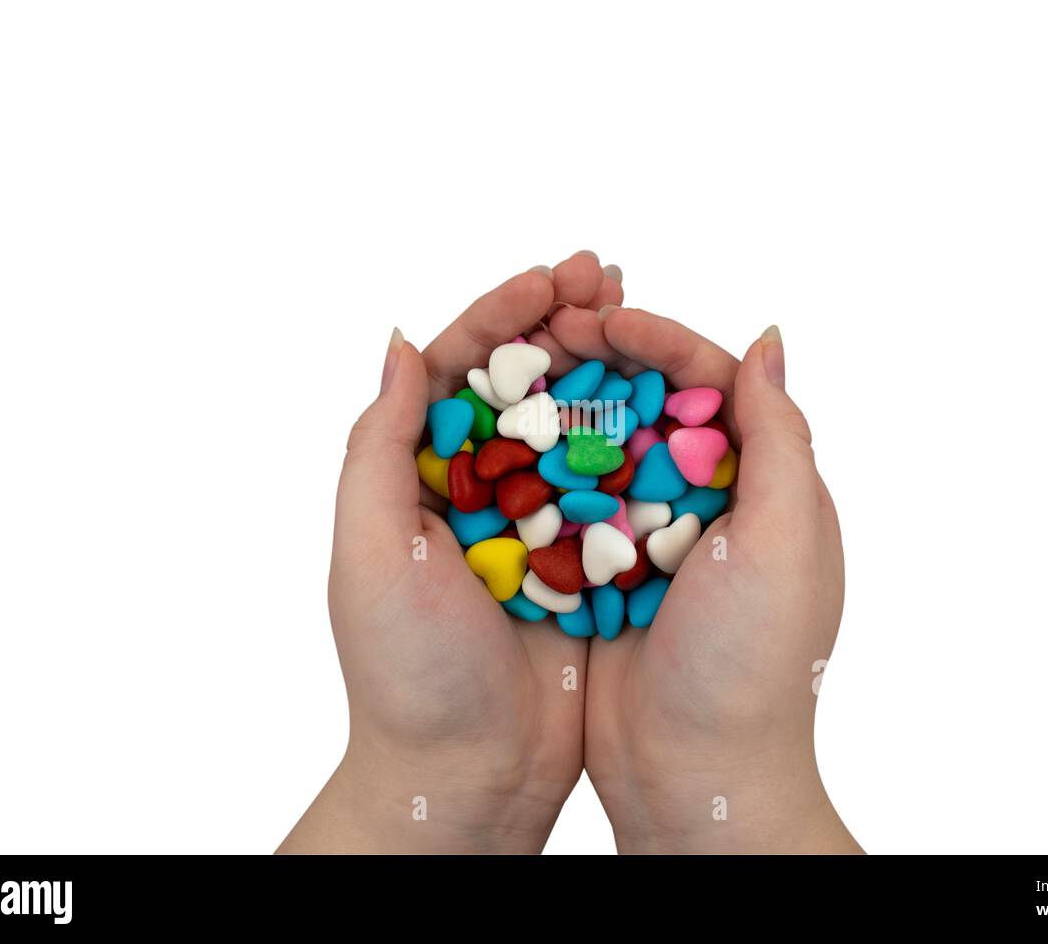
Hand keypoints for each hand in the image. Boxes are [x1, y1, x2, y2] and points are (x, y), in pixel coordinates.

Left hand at [279, 253, 623, 853]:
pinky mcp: (584, 561)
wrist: (467, 775)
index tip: (550, 278)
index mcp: (418, 477)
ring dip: (609, 367)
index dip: (501, 315)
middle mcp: (477, 489)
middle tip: (610, 272)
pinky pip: (617, 487)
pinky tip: (676, 402)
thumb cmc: (405, 671)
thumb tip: (403, 340)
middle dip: (564, 323)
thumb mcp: (370, 551)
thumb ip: (380, 445)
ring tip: (644, 315)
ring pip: (577, 425)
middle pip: (525, 384)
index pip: (459, 370)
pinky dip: (642, 441)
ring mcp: (535, 523)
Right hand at [554, 305, 860, 853]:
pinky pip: (572, 503)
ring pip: (606, 445)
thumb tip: (768, 337)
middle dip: (604, 358)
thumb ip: (779, 439)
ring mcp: (656, 541)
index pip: (715, 383)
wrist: (693, 776)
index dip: (662, 339)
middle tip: (548, 326)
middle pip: (653, 404)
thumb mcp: (781, 542)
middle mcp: (713, 506)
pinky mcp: (607, 575)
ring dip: (567, 404)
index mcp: (767, 489)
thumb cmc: (750, 664)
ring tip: (519, 368)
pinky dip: (543, 468)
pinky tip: (503, 439)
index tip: (605, 316)